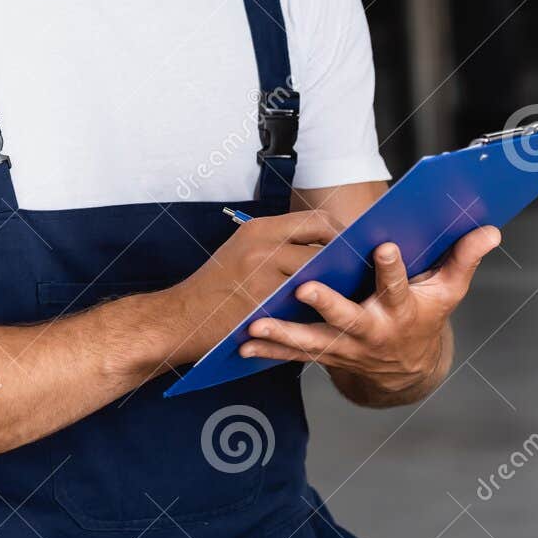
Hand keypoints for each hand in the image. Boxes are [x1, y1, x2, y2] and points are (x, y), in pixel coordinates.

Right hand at [162, 210, 336, 367]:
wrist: (182, 317)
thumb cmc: (215, 287)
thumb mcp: (244, 251)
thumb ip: (279, 245)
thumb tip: (324, 248)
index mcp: (260, 228)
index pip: (316, 220)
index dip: (340, 233)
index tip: (350, 247)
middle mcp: (263, 247)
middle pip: (325, 245)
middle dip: (345, 259)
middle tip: (355, 273)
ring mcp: (265, 276)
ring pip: (319, 276)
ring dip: (336, 285)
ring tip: (345, 294)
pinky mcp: (266, 306)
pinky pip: (304, 305)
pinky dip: (317, 308)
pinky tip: (324, 314)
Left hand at [237, 224, 501, 401]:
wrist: (407, 370)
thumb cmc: (424, 316)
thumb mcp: (447, 291)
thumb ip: (462, 259)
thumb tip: (489, 230)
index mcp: (401, 309)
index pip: (398, 286)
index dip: (392, 268)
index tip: (383, 247)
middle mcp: (372, 330)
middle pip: (349, 317)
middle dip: (328, 305)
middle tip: (306, 288)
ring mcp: (346, 347)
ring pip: (313, 341)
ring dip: (283, 334)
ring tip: (256, 325)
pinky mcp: (326, 356)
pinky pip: (295, 355)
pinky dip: (270, 350)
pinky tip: (244, 345)